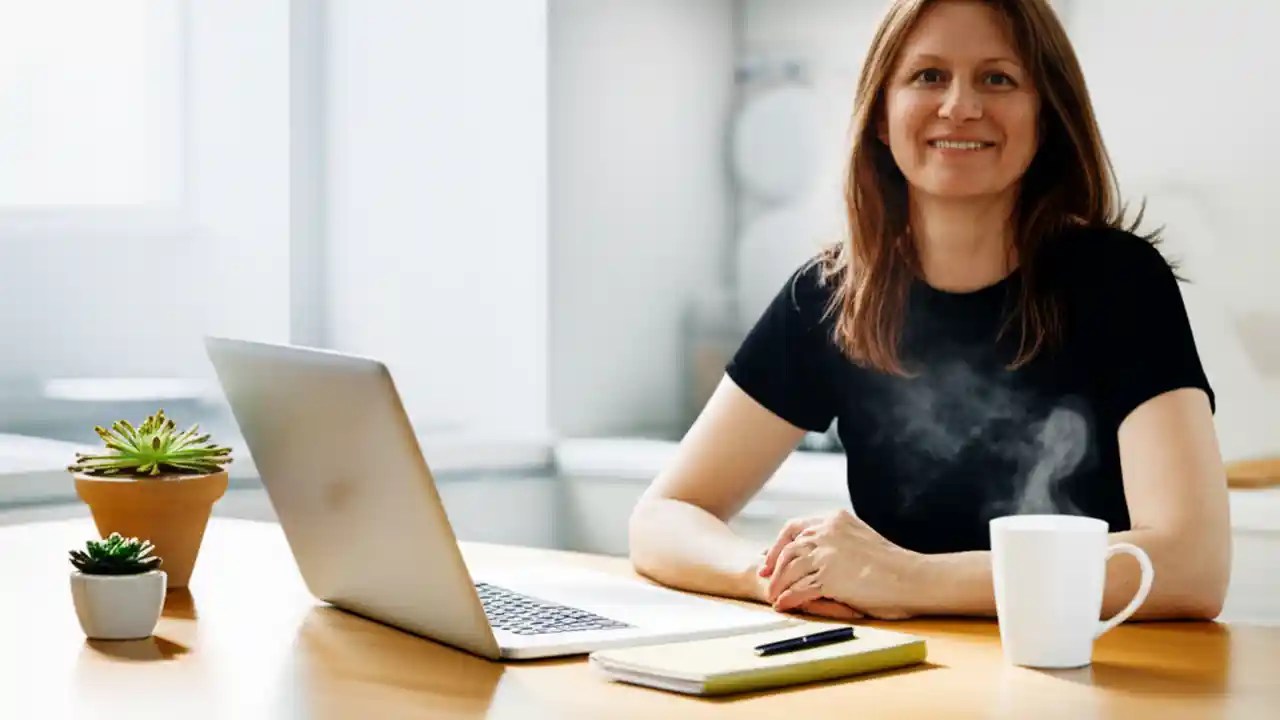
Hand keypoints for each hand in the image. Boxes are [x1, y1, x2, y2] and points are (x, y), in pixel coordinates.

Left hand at [760, 509, 921, 619]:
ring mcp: (827, 553)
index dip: (779, 545)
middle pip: (788, 549)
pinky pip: (800, 589)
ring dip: (778, 584)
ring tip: (774, 596)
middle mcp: (827, 532)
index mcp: (835, 519)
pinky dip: (789, 598)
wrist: (912, 577)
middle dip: (773, 566)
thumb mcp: (860, 539)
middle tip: (765, 579)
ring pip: (791, 569)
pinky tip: (784, 606)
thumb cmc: (893, 564)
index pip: (795, 527)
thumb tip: (817, 553)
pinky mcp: (830, 577)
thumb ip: (838, 540)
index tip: (769, 559)